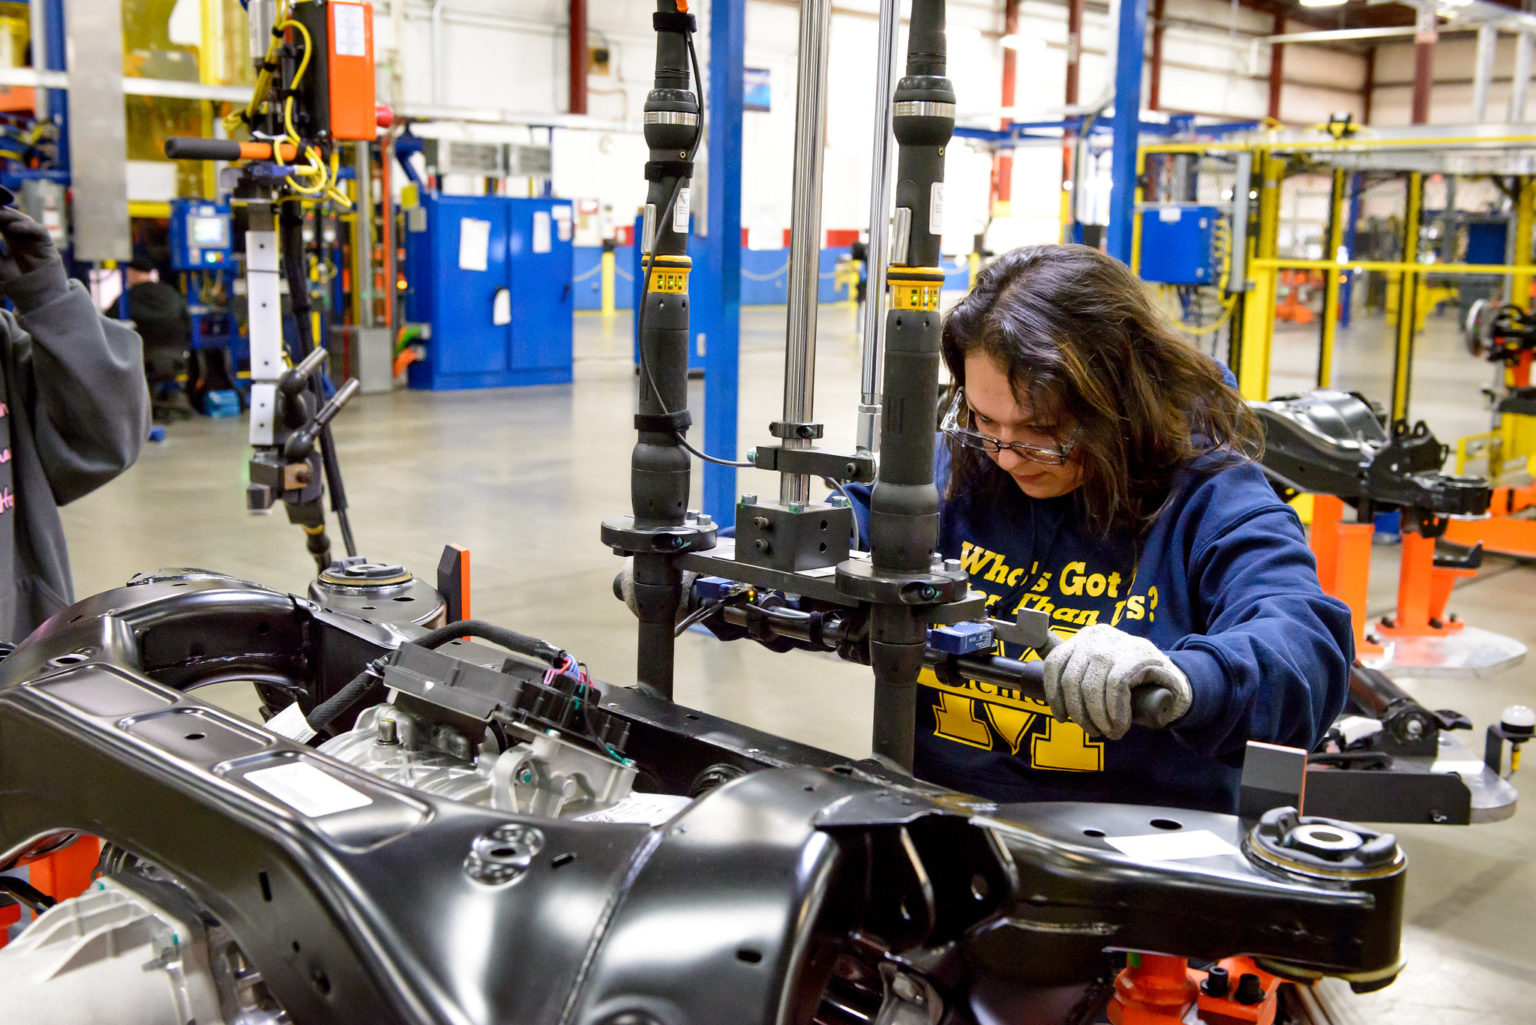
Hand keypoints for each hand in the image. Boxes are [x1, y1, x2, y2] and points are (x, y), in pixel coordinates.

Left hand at [0, 206, 66, 302]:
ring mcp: (36, 240)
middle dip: (0, 212)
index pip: (0, 222)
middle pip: (11, 218)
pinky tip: (12, 228)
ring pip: (24, 220)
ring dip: (10, 216)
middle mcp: (24, 237)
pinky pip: (38, 230)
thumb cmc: (16, 284)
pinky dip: (26, 227)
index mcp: (11, 240)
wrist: (37, 299)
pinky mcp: (47, 244)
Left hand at [1042, 623, 1192, 739]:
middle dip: (1079, 713)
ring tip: (1108, 732)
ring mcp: (1118, 642)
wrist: (1175, 686)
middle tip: (1092, 732)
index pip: (1054, 662)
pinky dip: (1114, 711)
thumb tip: (1043, 690)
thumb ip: (1075, 675)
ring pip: (1092, 686)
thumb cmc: (1131, 686)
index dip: (1053, 694)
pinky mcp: (1139, 655)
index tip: (1062, 717)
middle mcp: (1097, 635)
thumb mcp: (1099, 677)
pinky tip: (1119, 725)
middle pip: (1072, 679)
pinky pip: (1115, 687)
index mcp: (1084, 638)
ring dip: (1098, 718)